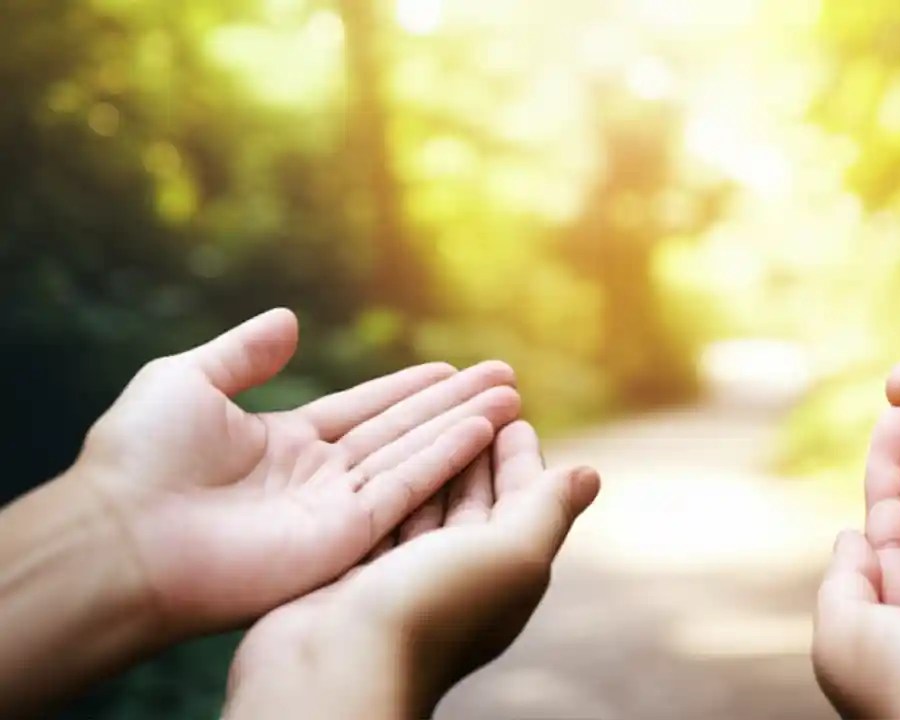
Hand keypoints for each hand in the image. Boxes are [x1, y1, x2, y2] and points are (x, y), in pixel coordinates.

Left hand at [71, 309, 521, 632]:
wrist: (121, 535)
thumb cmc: (138, 460)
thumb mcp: (186, 381)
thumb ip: (244, 354)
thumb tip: (289, 321)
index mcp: (281, 445)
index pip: (362, 410)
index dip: (408, 388)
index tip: (451, 368)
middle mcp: (317, 478)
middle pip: (400, 432)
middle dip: (453, 404)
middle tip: (506, 377)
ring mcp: (333, 511)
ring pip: (414, 458)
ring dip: (464, 427)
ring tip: (511, 399)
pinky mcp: (344, 537)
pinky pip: (405, 489)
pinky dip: (445, 458)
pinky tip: (481, 429)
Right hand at [222, 421, 599, 719]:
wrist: (335, 669)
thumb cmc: (432, 609)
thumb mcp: (511, 555)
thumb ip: (547, 512)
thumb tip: (590, 474)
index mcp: (505, 572)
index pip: (522, 500)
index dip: (520, 456)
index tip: (515, 408)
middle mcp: (458, 575)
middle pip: (474, 499)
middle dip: (477, 448)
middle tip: (473, 396)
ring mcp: (405, 577)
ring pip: (426, 505)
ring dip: (432, 460)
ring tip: (429, 411)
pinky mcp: (356, 576)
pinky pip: (378, 519)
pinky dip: (385, 486)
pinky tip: (376, 456)